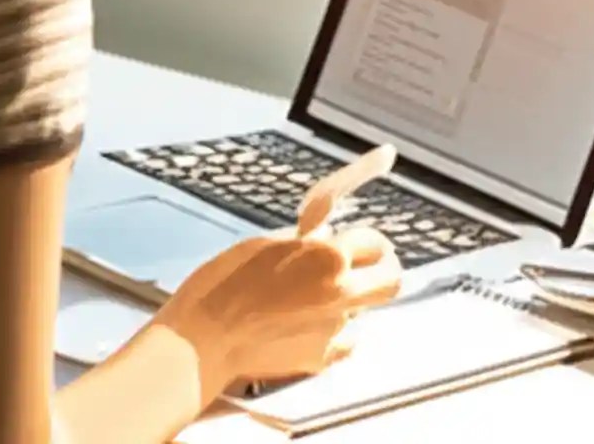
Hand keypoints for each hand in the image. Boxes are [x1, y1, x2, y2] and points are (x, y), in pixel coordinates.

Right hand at [147, 145, 402, 407]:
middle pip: (392, 279)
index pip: (375, 242)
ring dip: (347, 301)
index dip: (365, 240)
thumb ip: (305, 240)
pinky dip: (331, 330)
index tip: (356, 241)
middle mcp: (340, 293)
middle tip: (364, 265)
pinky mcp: (322, 358)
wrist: (201, 341)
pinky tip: (303, 324)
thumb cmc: (223, 286)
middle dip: (383, 268)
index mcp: (328, 257)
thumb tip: (328, 235)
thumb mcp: (266, 244)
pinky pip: (344, 338)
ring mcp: (335, 329)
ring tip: (310, 299)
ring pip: (363, 310)